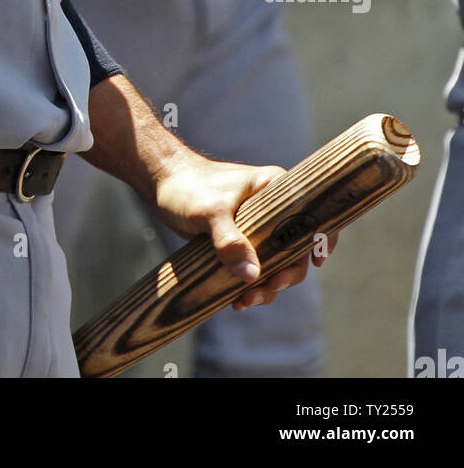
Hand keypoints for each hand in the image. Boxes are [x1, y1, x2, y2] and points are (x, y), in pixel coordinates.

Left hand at [151, 149, 336, 310]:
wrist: (160, 183)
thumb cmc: (188, 186)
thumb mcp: (209, 212)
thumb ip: (229, 241)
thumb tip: (253, 275)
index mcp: (274, 188)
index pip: (312, 212)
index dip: (323, 237)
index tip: (318, 261)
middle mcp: (272, 208)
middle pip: (296, 249)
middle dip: (286, 274)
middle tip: (269, 286)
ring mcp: (258, 227)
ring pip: (276, 264)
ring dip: (266, 286)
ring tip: (244, 301)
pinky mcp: (241, 241)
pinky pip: (255, 268)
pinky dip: (251, 286)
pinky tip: (237, 301)